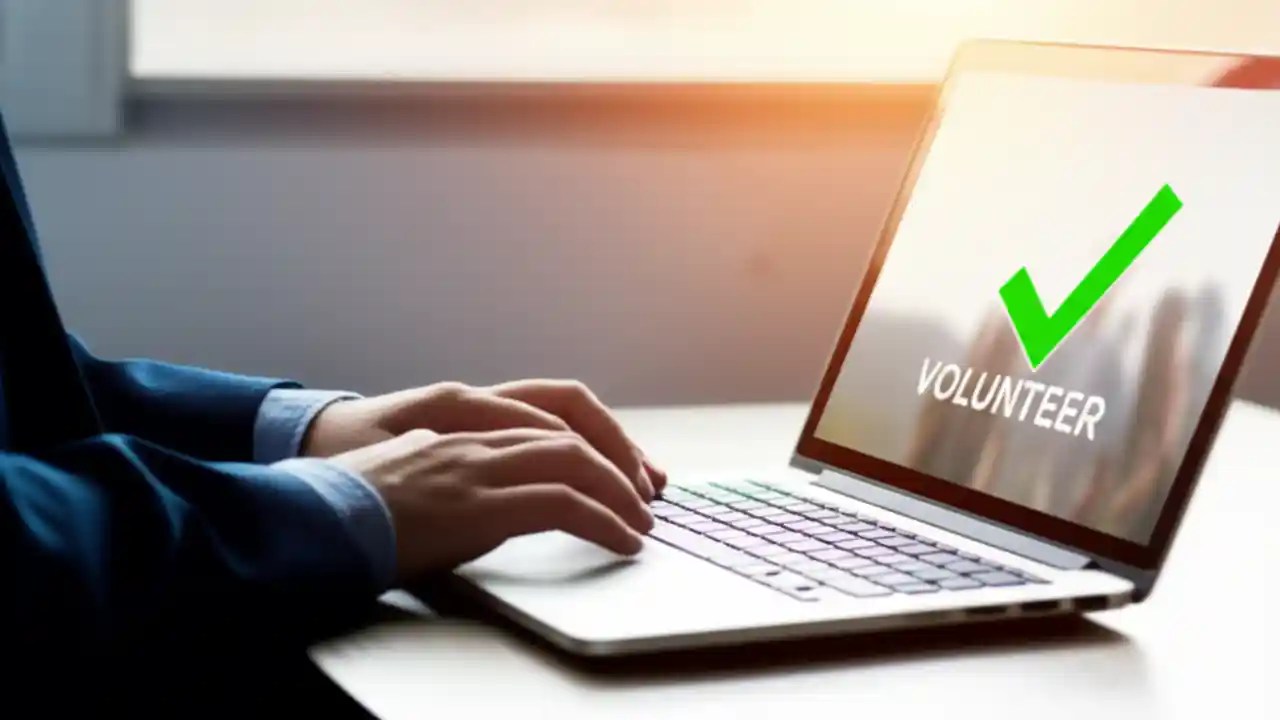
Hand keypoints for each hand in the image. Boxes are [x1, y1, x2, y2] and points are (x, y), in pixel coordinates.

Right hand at [329, 427, 652, 579]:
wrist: (305, 515)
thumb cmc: (346, 502)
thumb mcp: (407, 470)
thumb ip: (450, 466)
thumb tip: (480, 491)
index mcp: (458, 422)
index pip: (547, 415)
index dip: (591, 439)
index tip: (618, 469)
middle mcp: (473, 434)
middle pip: (570, 430)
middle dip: (618, 460)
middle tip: (645, 494)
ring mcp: (476, 465)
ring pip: (575, 461)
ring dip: (620, 494)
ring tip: (642, 523)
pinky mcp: (478, 504)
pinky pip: (562, 504)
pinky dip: (603, 521)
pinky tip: (622, 540)